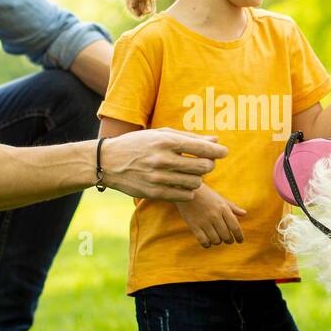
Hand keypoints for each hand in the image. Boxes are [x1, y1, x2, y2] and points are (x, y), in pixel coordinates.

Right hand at [98, 128, 227, 200]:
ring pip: (196, 182)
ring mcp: (158, 178)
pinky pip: (185, 196)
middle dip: (209, 165)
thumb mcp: (161, 134)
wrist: (107, 161)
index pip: (202, 148)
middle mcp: (162, 159)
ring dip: (198, 179)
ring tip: (191, 174)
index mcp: (166, 141)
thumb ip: (189, 138)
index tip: (223, 152)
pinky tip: (182, 184)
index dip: (218, 151)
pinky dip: (188, 191)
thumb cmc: (138, 144)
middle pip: (203, 167)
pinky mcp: (154, 193)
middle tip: (205, 163)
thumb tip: (216, 141)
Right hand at [175, 183, 246, 247]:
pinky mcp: (194, 225)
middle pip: (226, 236)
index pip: (235, 227)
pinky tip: (207, 242)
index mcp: (223, 208)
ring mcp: (204, 221)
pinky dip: (207, 244)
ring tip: (217, 239)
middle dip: (228, 240)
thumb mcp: (220, 198)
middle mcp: (215, 215)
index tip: (240, 241)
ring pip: (216, 240)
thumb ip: (232, 207)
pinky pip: (203, 241)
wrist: (186, 190)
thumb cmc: (205, 194)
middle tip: (228, 240)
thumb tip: (244, 214)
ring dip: (217, 242)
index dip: (239, 236)